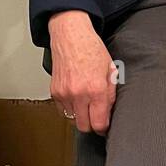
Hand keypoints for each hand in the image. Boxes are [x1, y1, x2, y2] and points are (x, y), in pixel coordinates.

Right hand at [48, 10, 117, 133]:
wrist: (70, 36)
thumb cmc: (91, 49)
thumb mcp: (111, 70)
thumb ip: (111, 94)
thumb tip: (109, 112)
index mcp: (96, 89)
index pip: (99, 124)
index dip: (103, 128)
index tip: (104, 126)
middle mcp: (79, 94)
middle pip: (84, 126)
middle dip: (91, 123)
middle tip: (95, 115)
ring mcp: (65, 94)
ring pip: (72, 119)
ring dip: (79, 114)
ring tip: (85, 101)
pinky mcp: (54, 92)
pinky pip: (62, 109)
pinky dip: (69, 106)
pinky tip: (75, 95)